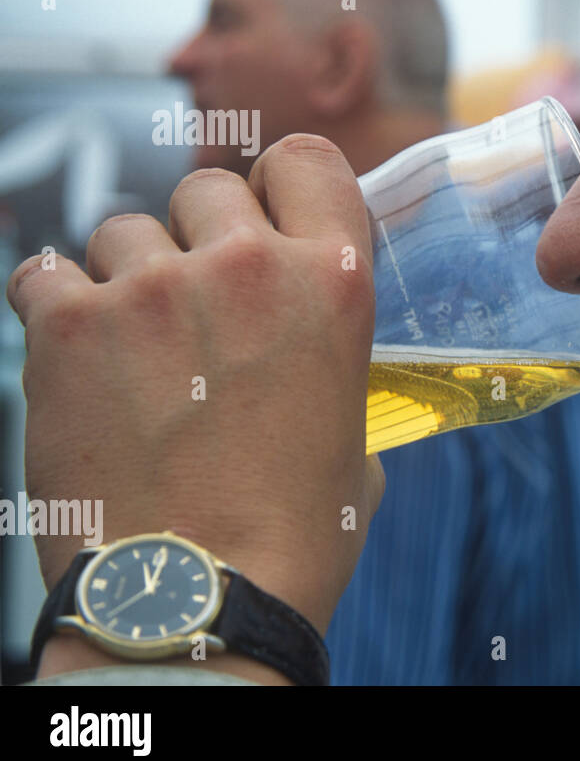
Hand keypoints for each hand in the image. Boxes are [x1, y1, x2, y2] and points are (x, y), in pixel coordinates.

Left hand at [8, 135, 384, 659]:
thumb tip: (300, 356)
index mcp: (333, 283)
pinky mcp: (68, 326)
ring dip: (129, 276)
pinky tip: (78, 356)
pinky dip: (57, 304)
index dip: (278, 187)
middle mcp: (247, 266)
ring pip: (124, 230)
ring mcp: (152, 291)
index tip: (263, 220)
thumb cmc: (292, 534)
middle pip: (207, 188)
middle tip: (195, 309)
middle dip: (200, 237)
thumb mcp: (353, 435)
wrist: (199, 602)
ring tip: (133, 352)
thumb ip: (328, 364)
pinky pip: (44, 271)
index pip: (304, 158)